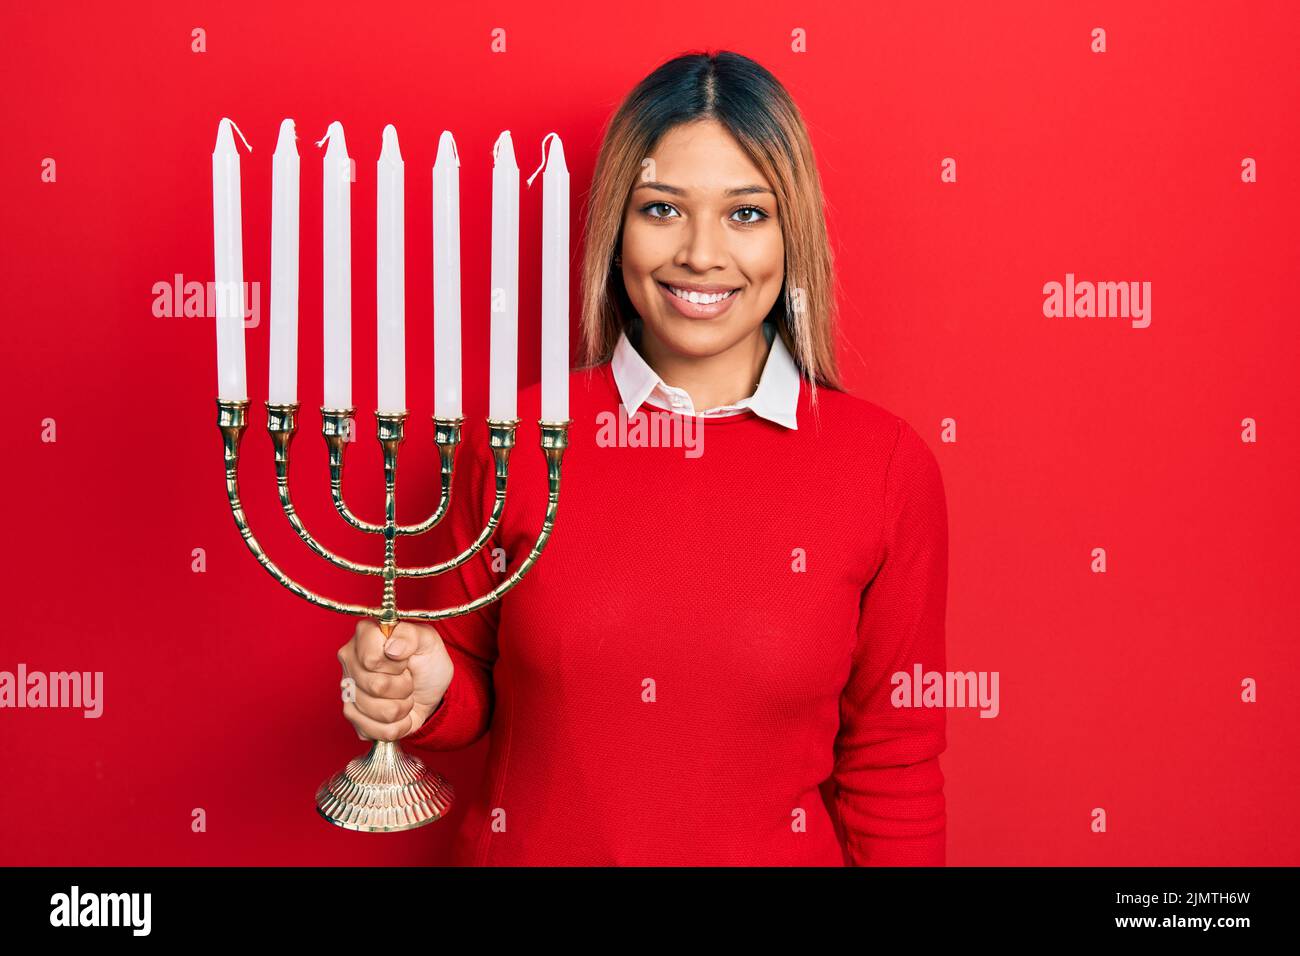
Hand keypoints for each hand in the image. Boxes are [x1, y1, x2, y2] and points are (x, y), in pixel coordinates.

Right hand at [336, 620, 452, 740]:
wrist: (430, 689)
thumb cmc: (427, 660)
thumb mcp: (428, 640)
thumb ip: (411, 636)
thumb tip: (392, 648)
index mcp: (364, 635)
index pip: (372, 660)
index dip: (397, 665)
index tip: (406, 661)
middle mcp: (350, 661)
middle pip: (376, 687)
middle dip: (403, 687)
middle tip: (408, 678)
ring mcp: (347, 689)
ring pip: (378, 712)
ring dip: (402, 707)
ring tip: (404, 694)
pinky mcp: (353, 716)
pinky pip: (375, 731)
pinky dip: (397, 725)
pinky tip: (399, 712)